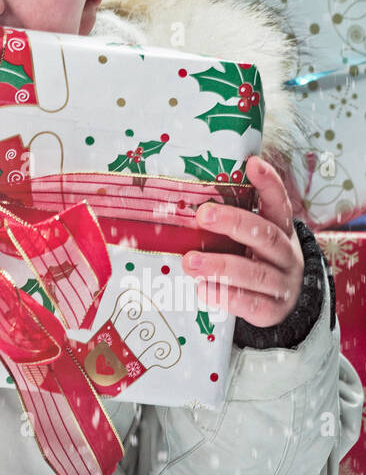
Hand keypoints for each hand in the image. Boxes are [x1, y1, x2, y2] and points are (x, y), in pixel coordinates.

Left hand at [180, 155, 304, 326]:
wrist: (287, 305)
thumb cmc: (257, 260)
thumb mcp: (252, 239)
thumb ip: (231, 222)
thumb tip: (186, 200)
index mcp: (281, 230)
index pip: (279, 203)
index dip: (269, 184)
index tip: (252, 164)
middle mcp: (286, 254)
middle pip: (265, 235)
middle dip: (234, 223)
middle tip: (203, 214)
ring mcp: (282, 283)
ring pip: (255, 273)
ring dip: (221, 266)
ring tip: (190, 261)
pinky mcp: (273, 311)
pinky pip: (252, 304)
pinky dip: (227, 296)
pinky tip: (203, 289)